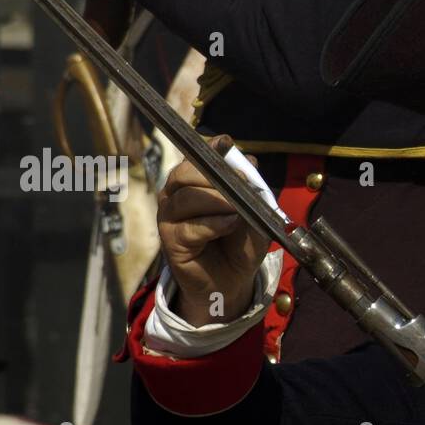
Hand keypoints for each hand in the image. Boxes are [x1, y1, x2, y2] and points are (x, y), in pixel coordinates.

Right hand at [157, 137, 269, 326]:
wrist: (232, 281)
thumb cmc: (240, 244)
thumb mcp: (254, 215)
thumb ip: (251, 191)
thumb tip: (250, 163)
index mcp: (194, 182)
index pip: (196, 156)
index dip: (211, 148)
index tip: (227, 143)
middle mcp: (176, 195)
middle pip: (185, 173)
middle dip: (215, 177)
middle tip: (241, 187)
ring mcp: (169, 217)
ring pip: (186, 198)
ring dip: (217, 201)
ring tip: (238, 211)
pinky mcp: (170, 240)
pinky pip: (189, 227)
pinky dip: (213, 224)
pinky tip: (230, 225)